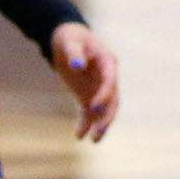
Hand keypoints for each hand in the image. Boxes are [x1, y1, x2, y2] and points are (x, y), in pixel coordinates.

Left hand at [49, 22, 119, 140]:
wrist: (66, 40)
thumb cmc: (70, 38)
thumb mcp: (69, 43)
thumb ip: (74, 54)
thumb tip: (78, 66)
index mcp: (108, 62)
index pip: (110, 81)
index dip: (104, 94)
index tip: (93, 105)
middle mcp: (108, 77)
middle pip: (113, 100)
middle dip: (107, 117)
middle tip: (99, 131)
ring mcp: (99, 88)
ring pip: (105, 110)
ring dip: (101, 125)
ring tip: (94, 140)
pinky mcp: (88, 95)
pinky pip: (90, 112)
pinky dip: (86, 124)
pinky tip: (79, 136)